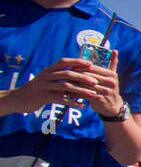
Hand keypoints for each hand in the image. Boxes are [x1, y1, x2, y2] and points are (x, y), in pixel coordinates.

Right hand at [3, 55, 117, 114]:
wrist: (19, 99)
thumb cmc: (38, 89)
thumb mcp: (47, 80)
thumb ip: (60, 77)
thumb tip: (79, 74)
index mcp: (48, 70)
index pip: (64, 62)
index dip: (77, 61)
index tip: (90, 64)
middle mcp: (46, 76)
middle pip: (67, 74)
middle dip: (83, 77)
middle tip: (96, 82)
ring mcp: (44, 86)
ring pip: (66, 87)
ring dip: (81, 91)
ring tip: (93, 94)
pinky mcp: (43, 97)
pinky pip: (61, 99)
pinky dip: (74, 102)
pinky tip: (83, 105)